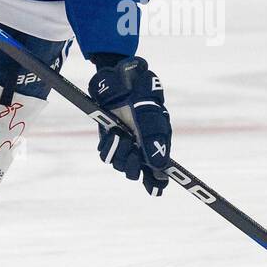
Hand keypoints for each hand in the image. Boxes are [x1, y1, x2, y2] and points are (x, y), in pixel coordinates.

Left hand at [88, 56, 171, 195]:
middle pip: (137, 172)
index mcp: (158, 142)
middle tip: (132, 152)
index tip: (154, 187)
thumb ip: (155, 140)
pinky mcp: (110, 139)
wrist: (120, 79)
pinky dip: (109, 147)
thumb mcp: (151, 116)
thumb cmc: (141, 94)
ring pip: (121, 165)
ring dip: (120, 154)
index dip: (157, 182)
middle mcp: (142, 146)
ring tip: (120, 135)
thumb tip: (160, 166)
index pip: (159, 171)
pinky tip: (113, 133)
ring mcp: (126, 143)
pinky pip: (107, 155)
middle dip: (133, 167)